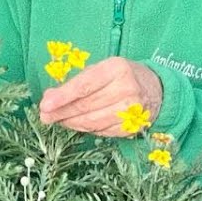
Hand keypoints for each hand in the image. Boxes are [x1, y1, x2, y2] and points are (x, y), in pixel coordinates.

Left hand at [38, 57, 163, 136]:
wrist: (156, 88)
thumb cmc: (121, 76)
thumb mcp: (101, 70)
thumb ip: (76, 82)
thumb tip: (50, 97)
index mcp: (116, 69)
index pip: (84, 86)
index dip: (63, 97)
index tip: (45, 104)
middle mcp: (126, 89)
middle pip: (86, 106)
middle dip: (62, 112)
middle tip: (45, 116)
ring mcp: (131, 111)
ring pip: (92, 122)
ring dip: (71, 123)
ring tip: (58, 120)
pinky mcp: (132, 127)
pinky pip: (101, 131)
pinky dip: (86, 129)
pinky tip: (76, 124)